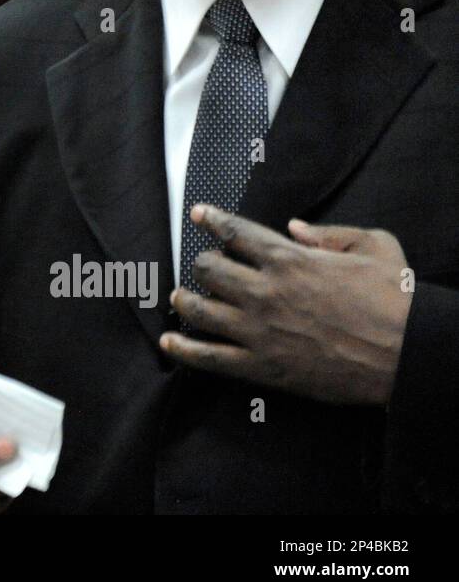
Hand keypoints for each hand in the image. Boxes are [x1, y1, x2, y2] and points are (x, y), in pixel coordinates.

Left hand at [161, 205, 412, 405]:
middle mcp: (265, 291)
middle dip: (203, 265)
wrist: (410, 354)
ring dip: (185, 300)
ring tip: (180, 297)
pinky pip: (210, 358)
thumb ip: (330, 233)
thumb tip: (296, 227)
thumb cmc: (396, 299)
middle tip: (205, 267)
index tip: (198, 214)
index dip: (213, 220)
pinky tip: (169, 341)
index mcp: (289, 259)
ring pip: (200, 310)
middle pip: (209, 270)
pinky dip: (185, 349)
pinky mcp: (263, 366)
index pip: (235, 232)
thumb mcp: (375, 246)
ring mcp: (259, 330)